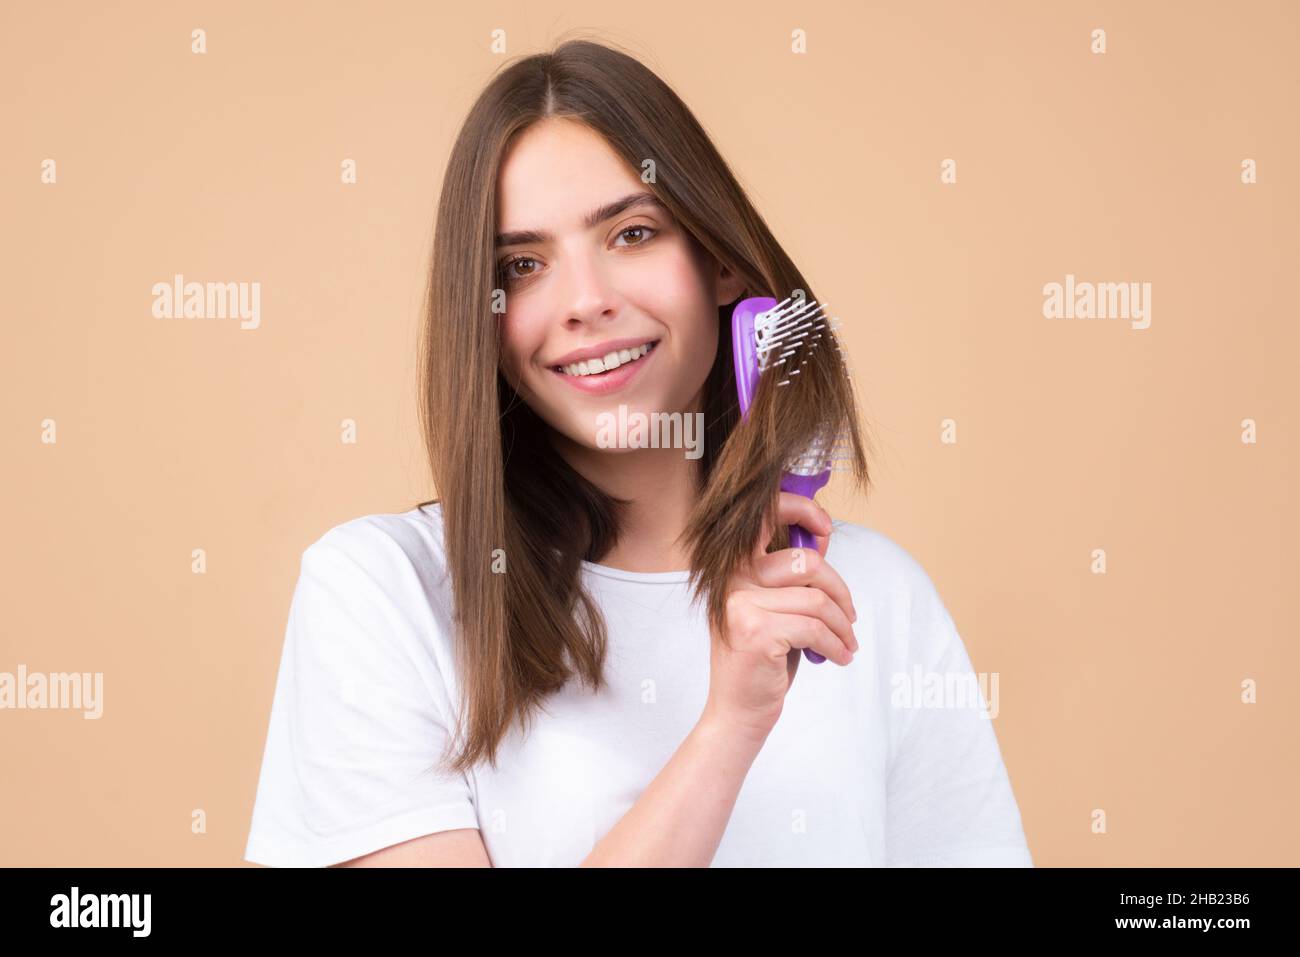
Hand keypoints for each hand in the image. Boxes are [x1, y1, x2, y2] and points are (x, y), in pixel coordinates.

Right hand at [701, 492, 858, 741]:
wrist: (737, 711)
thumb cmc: (760, 658)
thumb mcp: (770, 608)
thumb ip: (786, 577)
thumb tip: (819, 540)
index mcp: (732, 567)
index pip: (764, 515)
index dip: (801, 509)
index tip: (825, 529)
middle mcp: (731, 580)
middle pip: (805, 562)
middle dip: (840, 590)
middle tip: (849, 615)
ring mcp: (741, 605)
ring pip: (817, 600)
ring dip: (842, 625)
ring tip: (846, 643)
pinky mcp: (757, 633)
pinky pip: (816, 629)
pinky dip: (836, 645)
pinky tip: (838, 657)